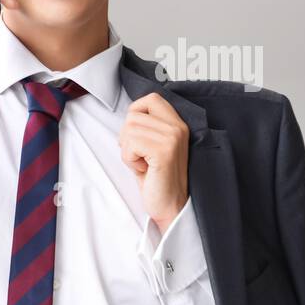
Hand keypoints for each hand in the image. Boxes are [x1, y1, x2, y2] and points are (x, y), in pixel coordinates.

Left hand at [119, 92, 188, 232]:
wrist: (170, 205)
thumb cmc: (158, 179)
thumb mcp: (151, 146)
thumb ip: (145, 128)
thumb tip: (128, 115)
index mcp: (177, 124)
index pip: (151, 99)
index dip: (135, 113)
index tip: (136, 135)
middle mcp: (178, 127)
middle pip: (133, 116)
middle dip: (127, 137)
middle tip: (140, 155)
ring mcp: (172, 138)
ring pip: (129, 129)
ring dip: (128, 151)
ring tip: (144, 163)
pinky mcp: (164, 151)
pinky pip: (130, 144)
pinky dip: (129, 159)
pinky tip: (144, 169)